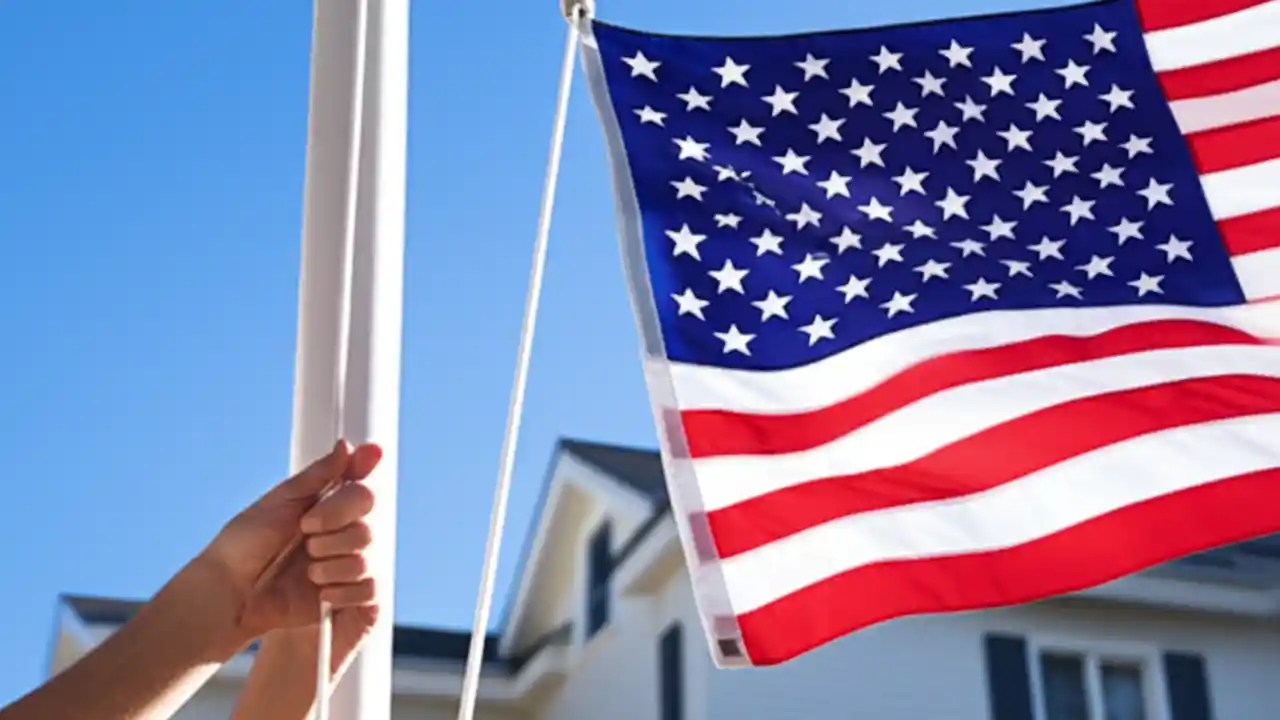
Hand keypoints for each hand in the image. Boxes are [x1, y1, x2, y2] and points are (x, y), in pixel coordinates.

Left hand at [202, 440, 382, 673]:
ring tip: (307, 572)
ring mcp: (343, 569)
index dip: (346, 503)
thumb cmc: (244, 543)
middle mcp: (341, 537)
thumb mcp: (280, 500)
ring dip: (333, 565)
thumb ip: (319, 474)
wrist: (229, 592)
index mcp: (328, 510)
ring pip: (367, 560)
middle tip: (304, 538)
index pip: (362, 496)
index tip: (313, 516)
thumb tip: (347, 445)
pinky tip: (321, 593)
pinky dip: (345, 592)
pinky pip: (370, 591)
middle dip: (333, 535)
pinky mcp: (344, 599)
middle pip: (367, 529)